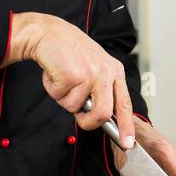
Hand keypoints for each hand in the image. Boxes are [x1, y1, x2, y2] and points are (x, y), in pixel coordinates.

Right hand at [6, 12, 135, 144]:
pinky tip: (56, 73)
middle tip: (79, 117)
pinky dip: (53, 89)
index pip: (124, 104)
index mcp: (115, 71)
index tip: (127, 143)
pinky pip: (60, 97)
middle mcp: (106, 72)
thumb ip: (101, 90)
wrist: (49, 33)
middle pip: (103, 114)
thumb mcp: (95, 68)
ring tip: (64, 79)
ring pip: (76, 107)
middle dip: (88, 122)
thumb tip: (102, 118)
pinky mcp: (72, 75)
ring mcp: (90, 73)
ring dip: (64, 98)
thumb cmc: (70, 52)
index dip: (126, 126)